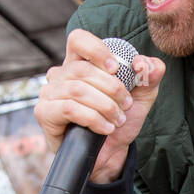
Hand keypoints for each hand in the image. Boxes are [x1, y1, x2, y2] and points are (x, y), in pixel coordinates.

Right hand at [35, 29, 165, 183]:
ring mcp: (50, 94)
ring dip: (104, 106)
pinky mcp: (45, 113)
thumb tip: (146, 64)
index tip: (117, 68)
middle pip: (82, 69)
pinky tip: (106, 128)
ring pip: (77, 90)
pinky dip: (93, 118)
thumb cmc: (119, 120)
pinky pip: (69, 108)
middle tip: (125, 105)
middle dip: (111, 88)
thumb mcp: (141, 96)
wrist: (110, 153)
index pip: (78, 40)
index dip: (96, 50)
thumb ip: (149, 75)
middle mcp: (61, 75)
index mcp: (80, 63)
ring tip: (118, 119)